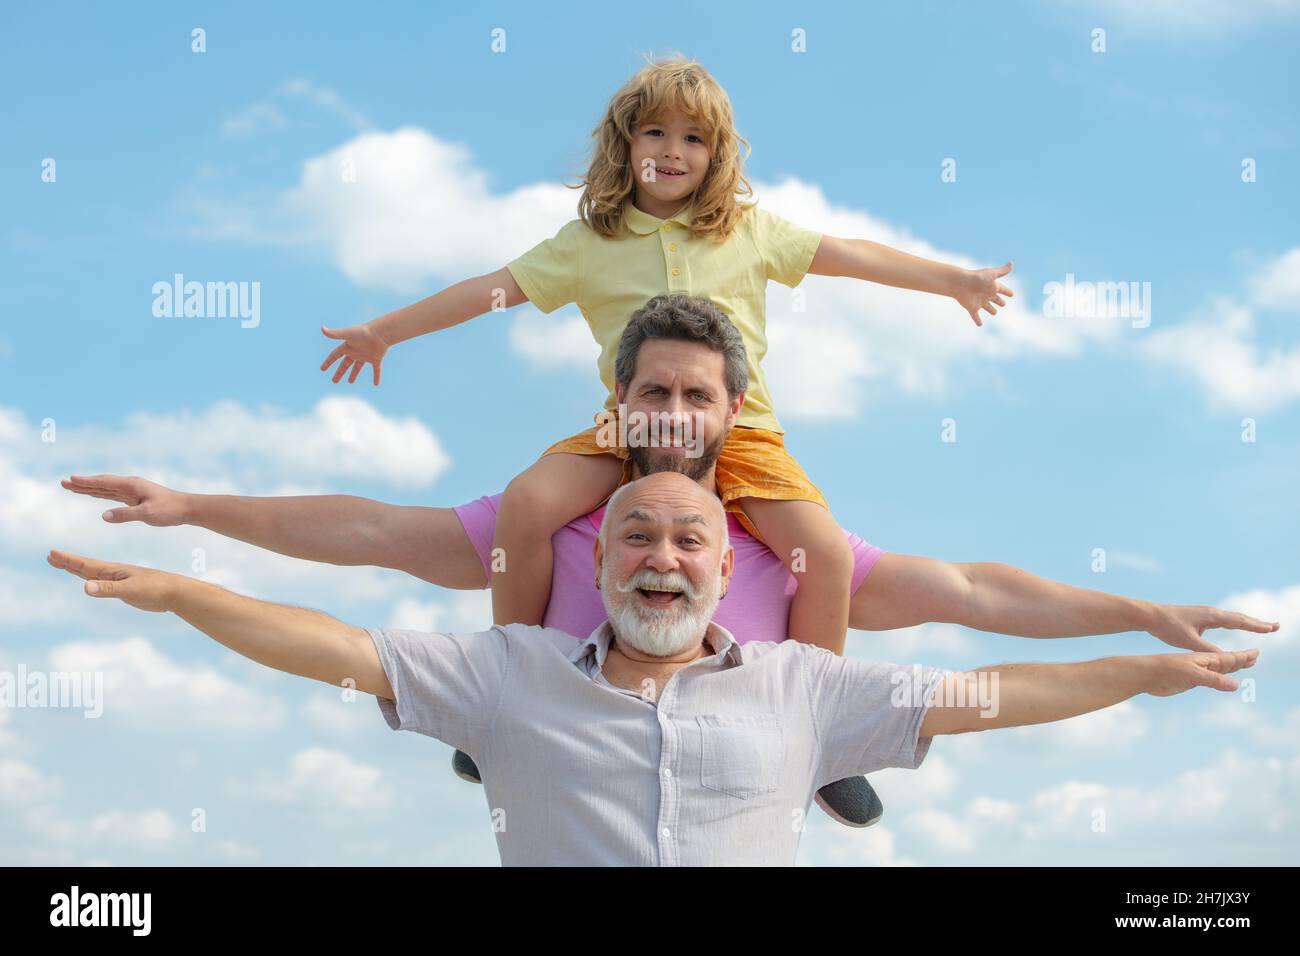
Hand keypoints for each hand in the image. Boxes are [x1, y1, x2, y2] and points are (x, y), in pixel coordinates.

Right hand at [47, 550, 176, 612]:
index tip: (51, 553)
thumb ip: (109, 589)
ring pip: (93, 573)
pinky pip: (103, 582)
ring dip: (77, 569)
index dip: (68, 560)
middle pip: (86, 566)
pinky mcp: (125, 587)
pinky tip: (90, 581)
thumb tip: (86, 587)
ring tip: (64, 564)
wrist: (175, 591)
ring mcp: (119, 580)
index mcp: (113, 571)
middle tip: (51, 555)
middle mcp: (114, 573)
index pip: (86, 565)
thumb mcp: (131, 590)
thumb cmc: (155, 589)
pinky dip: (92, 580)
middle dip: (68, 562)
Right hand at [61, 474, 190, 525]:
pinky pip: (113, 494)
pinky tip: (95, 493)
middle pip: (101, 483)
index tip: (70, 480)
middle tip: (64, 482)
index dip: (86, 482)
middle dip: (82, 483)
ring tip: (73, 486)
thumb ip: (125, 515)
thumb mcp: (147, 514)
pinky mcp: (135, 498)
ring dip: (89, 488)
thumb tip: (103, 516)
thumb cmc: (169, 510)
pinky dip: (101, 493)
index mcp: (131, 486)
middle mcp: (130, 485)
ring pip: (106, 488)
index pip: (104, 483)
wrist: (186, 509)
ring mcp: (132, 491)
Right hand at [320, 322, 389, 384]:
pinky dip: (376, 376)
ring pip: (358, 367)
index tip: (322, 369)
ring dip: (354, 374)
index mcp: (347, 346)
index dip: (328, 362)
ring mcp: (366, 356)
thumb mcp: (347, 334)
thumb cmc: (363, 332)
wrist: (380, 333)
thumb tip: (322, 328)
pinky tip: (376, 384)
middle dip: (339, 372)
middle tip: (334, 381)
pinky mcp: (376, 358)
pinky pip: (376, 369)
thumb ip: (334, 334)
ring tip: (350, 382)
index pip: (335, 355)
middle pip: (345, 364)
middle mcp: (355, 351)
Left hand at [954, 261, 1014, 326]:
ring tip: (994, 312)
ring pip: (987, 307)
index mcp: (992, 286)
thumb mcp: (992, 274)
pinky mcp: (972, 308)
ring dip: (991, 310)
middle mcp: (986, 294)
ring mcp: (980, 301)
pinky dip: (977, 320)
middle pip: (995, 299)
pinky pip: (975, 316)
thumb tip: (1011, 263)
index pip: (1002, 289)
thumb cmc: (977, 278)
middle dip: (999, 301)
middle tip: (1003, 304)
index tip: (1012, 294)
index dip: (1007, 292)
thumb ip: (1002, 270)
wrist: (961, 283)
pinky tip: (980, 325)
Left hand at [1142, 648, 1258, 696]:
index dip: (1244, 656)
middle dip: (1242, 656)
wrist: (1143, 669)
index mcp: (1204, 655)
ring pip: (1217, 660)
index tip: (1258, 654)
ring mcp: (1193, 663)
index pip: (1229, 655)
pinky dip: (1218, 668)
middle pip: (1226, 656)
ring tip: (1244, 661)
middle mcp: (1201, 657)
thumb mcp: (1190, 674)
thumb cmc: (1165, 668)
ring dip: (1232, 660)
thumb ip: (1213, 679)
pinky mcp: (1186, 670)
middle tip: (1257, 656)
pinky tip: (1217, 669)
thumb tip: (1237, 685)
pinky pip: (1207, 667)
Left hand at [1147, 603, 1279, 652]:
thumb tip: (1226, 659)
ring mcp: (1205, 613)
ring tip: (1260, 627)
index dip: (1256, 626)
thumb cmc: (1168, 627)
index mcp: (1211, 616)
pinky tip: (1234, 626)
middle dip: (1257, 623)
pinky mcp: (1198, 617)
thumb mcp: (1189, 641)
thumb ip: (1207, 650)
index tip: (1272, 629)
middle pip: (1239, 617)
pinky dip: (1234, 622)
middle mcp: (1211, 612)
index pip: (1239, 621)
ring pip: (1231, 618)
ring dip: (1247, 622)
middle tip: (1275, 626)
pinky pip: (1222, 619)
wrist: (1150, 616)